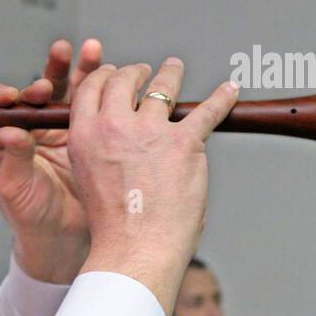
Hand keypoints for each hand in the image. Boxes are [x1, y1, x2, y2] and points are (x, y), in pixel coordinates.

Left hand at [0, 38, 103, 283]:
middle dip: (50, 73)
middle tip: (61, 58)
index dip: (6, 96)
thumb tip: (7, 131)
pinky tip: (116, 75)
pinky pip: (95, 108)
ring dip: (81, 70)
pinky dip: (104, 90)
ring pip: (69, 93)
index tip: (15, 95)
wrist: (65, 240)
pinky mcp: (87, 135)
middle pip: (39, 91)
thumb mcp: (16, 190)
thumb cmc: (30, 218)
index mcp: (5, 140)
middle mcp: (32, 129)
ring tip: (93, 50)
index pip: (0, 107)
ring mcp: (61, 130)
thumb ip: (12, 159)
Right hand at [69, 58, 238, 315]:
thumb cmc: (114, 224)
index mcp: (85, 136)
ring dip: (170, 73)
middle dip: (134, 71)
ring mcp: (150, 131)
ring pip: (162, 88)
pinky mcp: (185, 143)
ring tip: (174, 68)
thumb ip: (100, 152)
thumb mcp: (88, 177)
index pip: (91, 88)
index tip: (113, 74)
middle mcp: (114, 126)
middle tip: (143, 71)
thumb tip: (120, 142)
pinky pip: (207, 112)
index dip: (104, 76)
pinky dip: (222, 98)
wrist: (135, 247)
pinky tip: (230, 90)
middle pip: (123, 80)